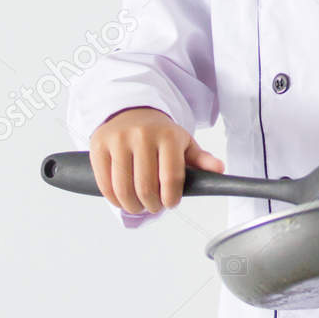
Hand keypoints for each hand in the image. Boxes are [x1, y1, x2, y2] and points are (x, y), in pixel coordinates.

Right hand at [90, 106, 224, 214]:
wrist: (131, 111)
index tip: (170, 203)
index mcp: (167, 136)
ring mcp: (118, 139)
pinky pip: (105, 183)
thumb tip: (219, 169)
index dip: (171, 198)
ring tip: (138, 205)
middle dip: (151, 205)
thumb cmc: (159, 133)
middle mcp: (142, 135)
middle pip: (146, 187)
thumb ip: (202, 159)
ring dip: (132, 206)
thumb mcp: (184, 143)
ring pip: (124, 188)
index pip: (171, 178)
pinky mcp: (99, 145)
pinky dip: (113, 199)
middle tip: (153, 206)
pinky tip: (121, 199)